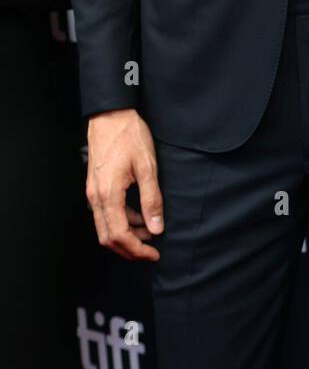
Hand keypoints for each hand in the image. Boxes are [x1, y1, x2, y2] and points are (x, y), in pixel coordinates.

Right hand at [86, 108, 163, 261]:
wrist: (110, 115)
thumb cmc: (129, 136)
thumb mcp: (147, 166)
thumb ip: (152, 199)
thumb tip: (156, 227)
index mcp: (108, 194)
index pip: (120, 235)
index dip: (137, 250)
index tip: (154, 253)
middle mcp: (95, 197)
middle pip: (108, 237)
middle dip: (130, 249)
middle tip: (151, 251)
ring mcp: (93, 193)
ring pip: (105, 227)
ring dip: (126, 236)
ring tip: (150, 232)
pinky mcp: (95, 187)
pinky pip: (105, 214)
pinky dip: (122, 221)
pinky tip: (140, 216)